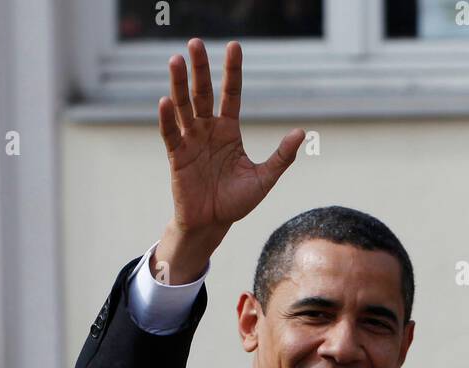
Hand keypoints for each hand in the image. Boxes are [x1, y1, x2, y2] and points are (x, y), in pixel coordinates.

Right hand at [154, 39, 303, 282]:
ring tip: (176, 60)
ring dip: (179, 84)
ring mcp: (191, 141)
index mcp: (229, 131)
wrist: (212, 224)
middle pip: (203, 93)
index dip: (232, 72)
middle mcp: (208, 130)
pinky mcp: (177, 156)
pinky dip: (167, 119)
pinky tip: (166, 101)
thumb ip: (281, 156)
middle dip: (200, 69)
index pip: (231, 94)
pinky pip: (171, 134)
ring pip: (184, 107)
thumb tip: (301, 132)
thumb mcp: (264, 178)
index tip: (234, 47)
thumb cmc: (236, 201)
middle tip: (195, 43)